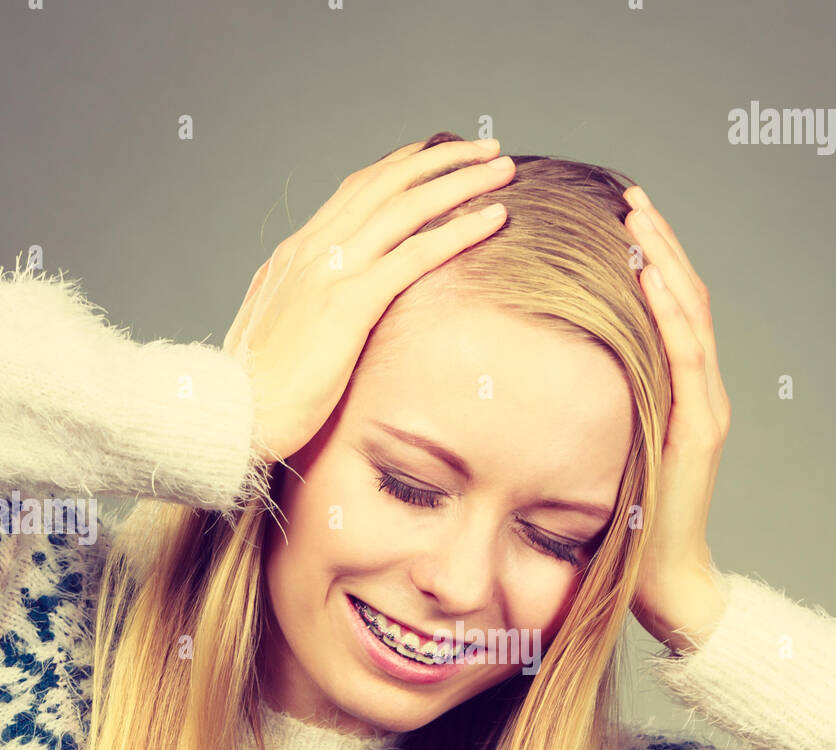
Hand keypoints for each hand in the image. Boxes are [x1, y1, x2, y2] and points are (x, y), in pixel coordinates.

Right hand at [222, 137, 515, 464]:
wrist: (233, 415)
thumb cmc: (258, 390)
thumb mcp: (280, 332)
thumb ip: (306, 305)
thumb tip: (325, 303)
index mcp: (297, 253)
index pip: (358, 190)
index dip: (404, 166)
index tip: (440, 154)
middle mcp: (313, 250)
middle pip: (387, 184)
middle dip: (441, 159)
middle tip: (486, 148)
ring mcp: (330, 273)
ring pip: (407, 207)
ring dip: (461, 183)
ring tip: (503, 170)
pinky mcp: (348, 306)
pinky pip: (414, 256)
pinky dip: (457, 231)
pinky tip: (494, 220)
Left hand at [621, 186, 731, 654]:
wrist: (660, 584)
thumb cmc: (619, 526)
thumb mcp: (593, 452)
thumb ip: (582, 409)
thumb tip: (528, 372)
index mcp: (669, 390)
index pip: (661, 306)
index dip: (642, 257)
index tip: (612, 212)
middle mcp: (695, 390)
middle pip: (681, 295)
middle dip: (655, 241)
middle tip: (627, 193)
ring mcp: (703, 407)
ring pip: (690, 315)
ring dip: (665, 261)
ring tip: (639, 215)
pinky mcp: (701, 430)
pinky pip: (688, 359)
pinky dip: (671, 313)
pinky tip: (650, 276)